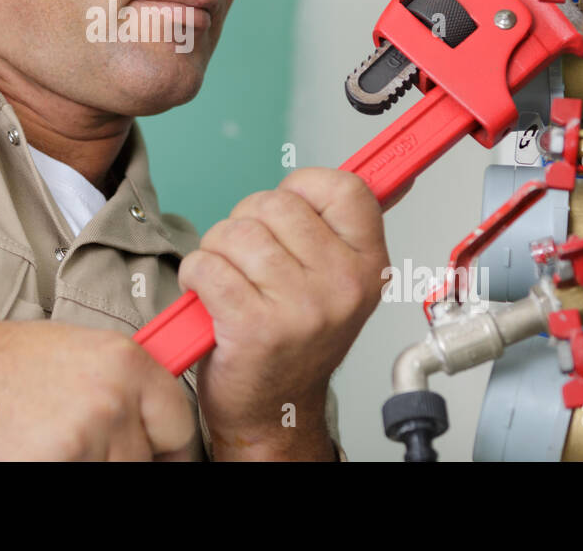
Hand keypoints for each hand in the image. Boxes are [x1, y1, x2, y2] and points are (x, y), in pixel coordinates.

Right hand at [0, 303, 196, 459]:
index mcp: (128, 360)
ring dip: (89, 468)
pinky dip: (61, 473)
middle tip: (83, 447)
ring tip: (51, 443)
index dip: (168, 449)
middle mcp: (115, 394)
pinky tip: (36, 453)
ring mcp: (88, 431)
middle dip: (120, 460)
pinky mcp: (60, 462)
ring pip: (116, 474)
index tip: (159, 458)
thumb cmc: (2, 365)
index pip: (180, 424)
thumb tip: (158, 428)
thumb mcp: (81, 354)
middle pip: (147, 460)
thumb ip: (124, 385)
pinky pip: (82, 480)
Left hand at [177, 168, 389, 458]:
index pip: (344, 187)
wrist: (274, 411)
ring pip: (235, 232)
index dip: (302, 189)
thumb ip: (342, 226)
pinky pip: (207, 265)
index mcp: (368, 265)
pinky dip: (196, 274)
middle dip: (246, 223)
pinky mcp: (256, 327)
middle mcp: (342, 285)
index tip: (289, 212)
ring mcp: (302, 308)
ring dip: (217, 251)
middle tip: (250, 260)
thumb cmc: (294, 340)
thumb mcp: (337, 281)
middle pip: (274, 204)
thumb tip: (386, 172)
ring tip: (231, 281)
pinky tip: (210, 295)